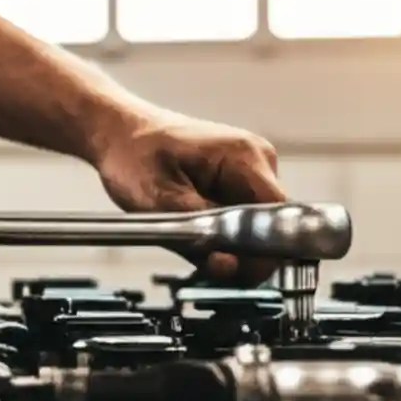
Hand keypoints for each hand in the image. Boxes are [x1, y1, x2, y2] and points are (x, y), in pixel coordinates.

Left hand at [96, 111, 286, 284]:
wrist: (119, 132)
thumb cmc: (132, 155)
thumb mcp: (158, 202)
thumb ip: (198, 236)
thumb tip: (232, 266)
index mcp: (245, 155)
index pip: (280, 216)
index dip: (262, 250)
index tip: (233, 267)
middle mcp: (258, 159)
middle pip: (270, 225)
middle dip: (239, 251)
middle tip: (200, 256)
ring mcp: (252, 170)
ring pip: (256, 227)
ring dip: (226, 243)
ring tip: (188, 236)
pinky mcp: (240, 182)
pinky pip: (242, 220)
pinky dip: (221, 234)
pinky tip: (194, 229)